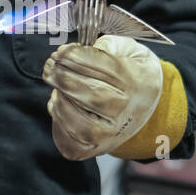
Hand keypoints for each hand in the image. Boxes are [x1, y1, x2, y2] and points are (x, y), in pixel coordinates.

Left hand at [42, 35, 163, 160]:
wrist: (144, 108)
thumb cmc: (130, 76)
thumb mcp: (127, 50)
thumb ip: (104, 45)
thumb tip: (75, 52)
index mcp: (133, 81)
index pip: (101, 66)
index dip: (74, 56)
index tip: (61, 52)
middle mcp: (123, 111)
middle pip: (88, 93)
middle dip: (61, 76)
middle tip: (51, 66)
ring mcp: (108, 134)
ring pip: (74, 118)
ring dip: (58, 98)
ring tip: (59, 88)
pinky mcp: (91, 149)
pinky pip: (66, 138)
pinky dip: (56, 120)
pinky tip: (60, 105)